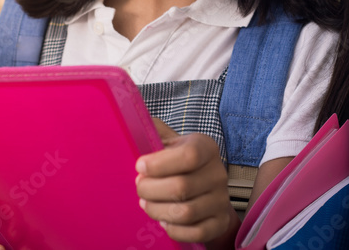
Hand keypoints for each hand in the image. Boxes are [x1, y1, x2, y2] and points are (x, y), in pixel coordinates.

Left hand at [135, 118, 235, 245]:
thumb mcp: (167, 142)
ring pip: (185, 213)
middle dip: (151, 190)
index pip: (189, 156)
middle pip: (182, 187)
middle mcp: (217, 172)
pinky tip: (164, 219)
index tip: (139, 166)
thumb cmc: (178, 163)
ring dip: (157, 210)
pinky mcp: (219, 222)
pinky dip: (173, 229)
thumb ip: (150, 130)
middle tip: (140, 187)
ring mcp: (221, 199)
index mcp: (205, 147)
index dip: (159, 164)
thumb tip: (127, 116)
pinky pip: (194, 232)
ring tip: (147, 203)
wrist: (205, 189)